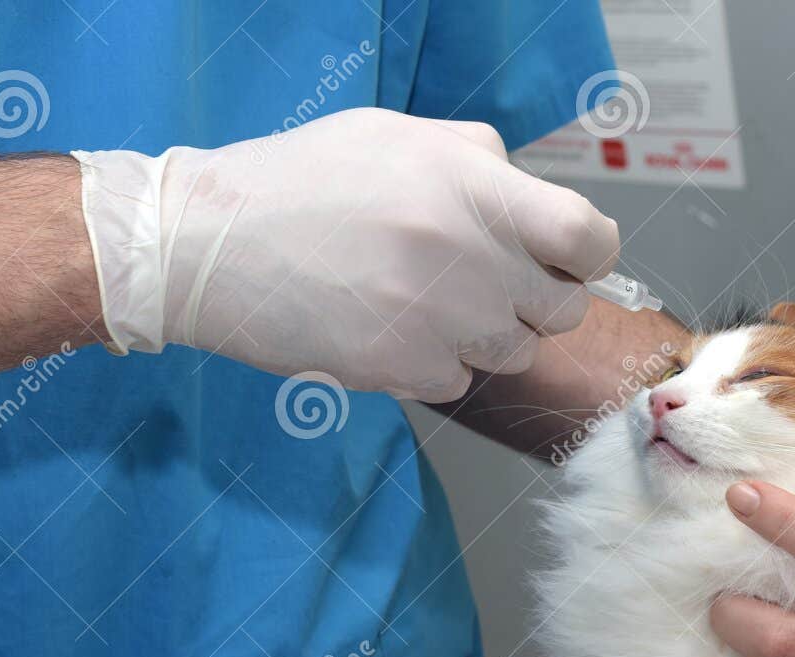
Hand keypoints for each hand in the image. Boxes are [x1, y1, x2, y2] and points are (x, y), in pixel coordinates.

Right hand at [74, 107, 618, 400]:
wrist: (205, 242)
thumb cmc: (304, 184)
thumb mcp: (398, 137)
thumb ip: (481, 164)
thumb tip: (538, 201)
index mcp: (474, 186)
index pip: (588, 239)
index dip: (588, 255)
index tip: (567, 260)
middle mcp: (468, 253)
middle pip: (563, 309)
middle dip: (534, 301)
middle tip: (482, 284)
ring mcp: (439, 318)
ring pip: (514, 352)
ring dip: (483, 336)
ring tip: (420, 300)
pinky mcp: (405, 368)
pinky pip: (459, 380)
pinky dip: (434, 363)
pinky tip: (386, 327)